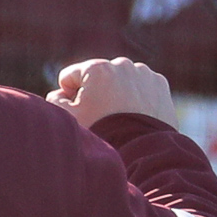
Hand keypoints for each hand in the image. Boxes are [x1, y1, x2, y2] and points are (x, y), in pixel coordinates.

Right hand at [47, 57, 175, 129]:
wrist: (143, 152)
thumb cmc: (102, 134)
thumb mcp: (70, 118)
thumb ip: (56, 100)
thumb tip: (62, 93)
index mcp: (97, 68)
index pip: (70, 77)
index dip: (69, 97)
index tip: (82, 113)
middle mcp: (122, 64)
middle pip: (97, 78)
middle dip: (95, 94)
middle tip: (102, 118)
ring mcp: (144, 73)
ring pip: (120, 81)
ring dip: (117, 94)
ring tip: (120, 119)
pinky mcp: (160, 85)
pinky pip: (140, 87)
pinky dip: (137, 99)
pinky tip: (136, 116)